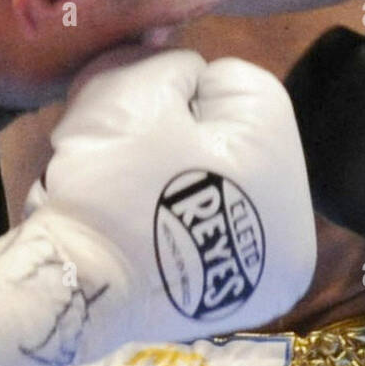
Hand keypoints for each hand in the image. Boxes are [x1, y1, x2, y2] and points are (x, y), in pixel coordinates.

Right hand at [0, 48, 315, 365]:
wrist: (71, 294)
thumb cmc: (112, 185)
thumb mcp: (134, 93)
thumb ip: (168, 62)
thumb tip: (181, 69)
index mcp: (282, 168)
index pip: (235, 83)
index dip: (177, 89)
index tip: (141, 123)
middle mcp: (293, 230)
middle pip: (229, 136)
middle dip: (177, 132)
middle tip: (128, 156)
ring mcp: (264, 275)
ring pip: (214, 181)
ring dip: (172, 175)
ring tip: (128, 197)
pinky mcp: (229, 302)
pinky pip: (201, 229)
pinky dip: (171, 220)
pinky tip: (138, 231)